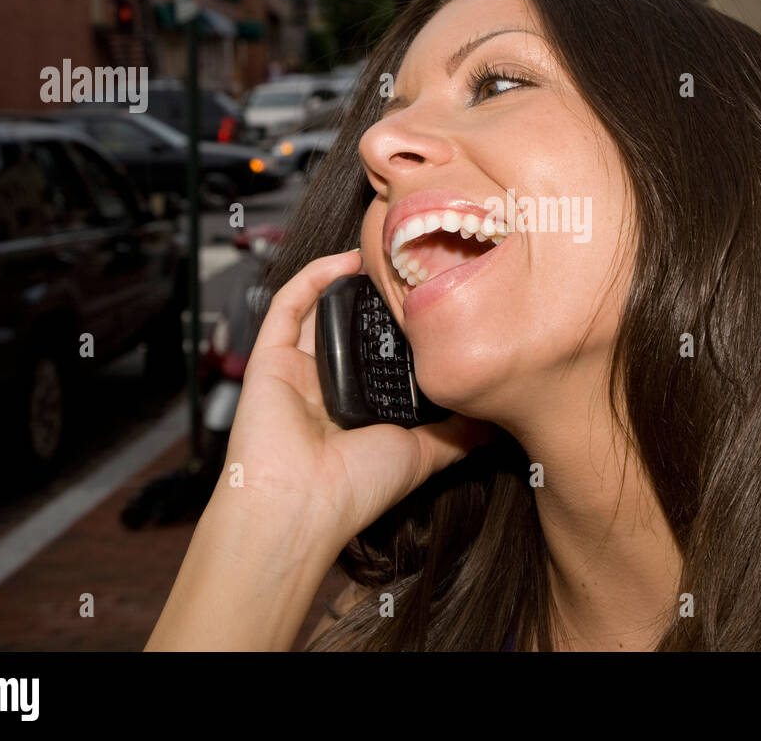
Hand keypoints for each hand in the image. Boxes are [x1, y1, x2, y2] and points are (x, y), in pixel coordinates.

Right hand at [217, 249, 494, 538]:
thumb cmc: (356, 488)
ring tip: (382, 253)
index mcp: (357, 408)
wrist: (301, 506)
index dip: (403, 327)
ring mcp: (295, 371)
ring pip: (319, 309)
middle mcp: (325, 386)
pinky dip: (314, 277)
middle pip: (351, 328)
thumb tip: (493, 419)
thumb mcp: (423, 454)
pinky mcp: (267, 359)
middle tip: (410, 267)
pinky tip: (346, 260)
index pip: (380, 357)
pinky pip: (287, 306)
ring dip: (347, 279)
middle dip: (378, 297)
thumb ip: (456, 434)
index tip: (433, 298)